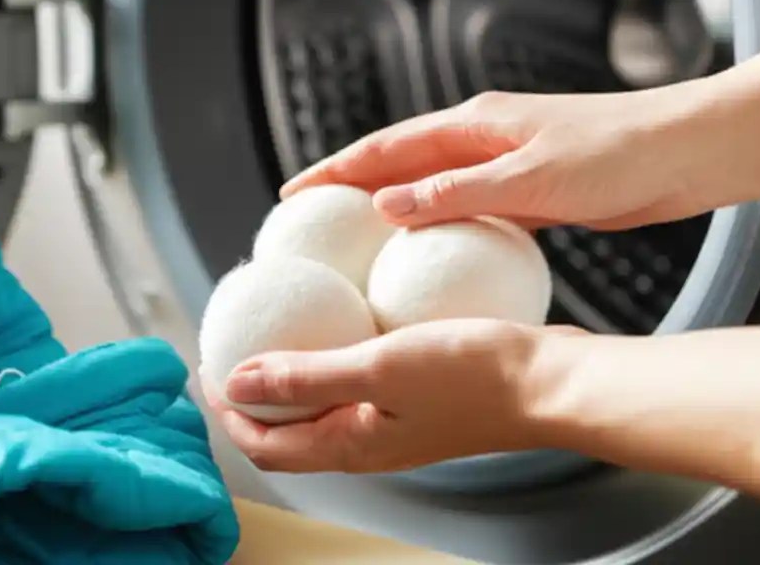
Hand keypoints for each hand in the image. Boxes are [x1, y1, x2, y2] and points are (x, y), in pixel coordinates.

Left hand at [202, 320, 585, 473]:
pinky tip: (348, 312)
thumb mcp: (379, 369)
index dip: (228, 413)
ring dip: (295, 370)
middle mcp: (370, 442)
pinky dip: (338, 353)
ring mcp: (397, 422)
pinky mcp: (421, 397)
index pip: (267, 445)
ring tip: (282, 323)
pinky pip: (361, 378)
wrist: (551, 382)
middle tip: (237, 340)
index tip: (208, 366)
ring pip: (325, 402)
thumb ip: (306, 376)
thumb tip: (235, 382)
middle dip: (254, 393)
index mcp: (352, 447)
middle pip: (290, 427)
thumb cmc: (475, 377)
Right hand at [282, 87, 721, 230]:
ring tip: (357, 253)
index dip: (334, 172)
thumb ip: (458, 192)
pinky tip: (432, 266)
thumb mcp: (531, 178)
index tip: (291, 196)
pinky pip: (470, 216)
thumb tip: (387, 205)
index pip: (384, 148)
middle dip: (351, 194)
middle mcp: (482, 141)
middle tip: (311, 229)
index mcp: (473, 125)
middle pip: (399, 167)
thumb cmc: (619, 154)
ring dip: (393, 218)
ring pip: (432, 194)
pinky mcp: (534, 194)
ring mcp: (506, 167)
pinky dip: (442, 237)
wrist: (690, 152)